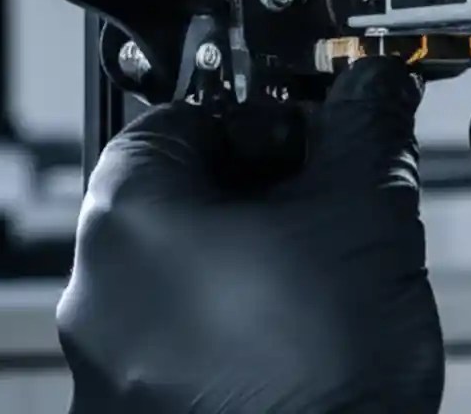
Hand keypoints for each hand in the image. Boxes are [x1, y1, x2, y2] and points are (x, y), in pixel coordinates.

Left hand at [57, 59, 443, 413]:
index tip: (302, 123)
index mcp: (130, 219)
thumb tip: (372, 88)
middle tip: (328, 198)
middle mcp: (99, 291)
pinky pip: (184, 336)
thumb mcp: (363, 218)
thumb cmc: (317, 383)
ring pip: (187, 270)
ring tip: (325, 274)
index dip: (255, 111)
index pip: (178, 114)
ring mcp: (113, 365)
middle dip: (264, 186)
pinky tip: (301, 334)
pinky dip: (237, 321)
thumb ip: (364, 130)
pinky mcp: (142, 413)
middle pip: (184, 194)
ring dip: (252, 257)